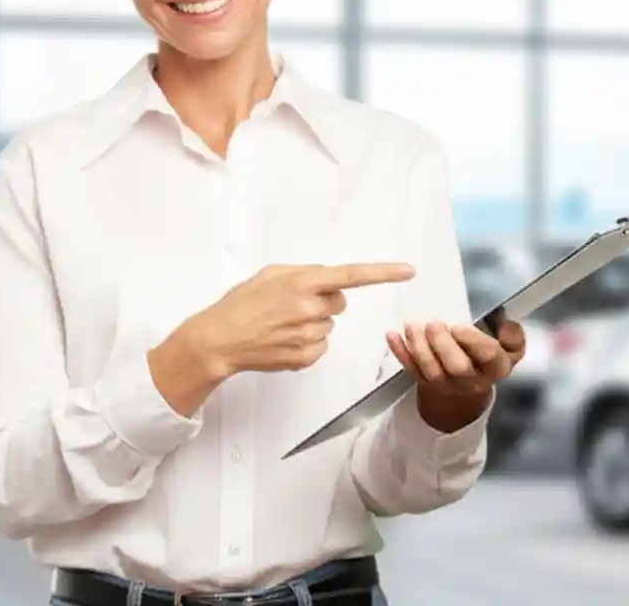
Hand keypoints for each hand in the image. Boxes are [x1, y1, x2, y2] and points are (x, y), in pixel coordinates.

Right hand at [187, 262, 415, 376]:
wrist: (220, 339)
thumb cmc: (242, 303)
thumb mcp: (271, 274)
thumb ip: (305, 274)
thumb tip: (330, 280)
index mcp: (303, 282)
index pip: (352, 275)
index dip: (383, 273)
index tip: (408, 271)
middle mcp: (310, 308)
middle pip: (339, 303)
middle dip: (324, 302)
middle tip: (292, 305)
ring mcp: (310, 335)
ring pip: (329, 325)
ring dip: (312, 323)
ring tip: (281, 324)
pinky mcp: (307, 357)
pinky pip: (321, 345)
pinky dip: (307, 342)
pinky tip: (283, 340)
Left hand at [385, 313, 525, 431]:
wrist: (471, 383)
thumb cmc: (490, 356)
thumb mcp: (511, 348)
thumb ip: (513, 336)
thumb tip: (507, 324)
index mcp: (496, 368)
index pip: (489, 357)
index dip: (474, 342)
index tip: (459, 326)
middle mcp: (472, 380)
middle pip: (458, 368)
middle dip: (444, 345)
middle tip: (434, 324)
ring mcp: (446, 385)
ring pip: (431, 371)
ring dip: (419, 348)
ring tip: (413, 325)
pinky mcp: (425, 383)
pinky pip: (410, 369)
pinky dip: (400, 353)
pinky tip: (392, 335)